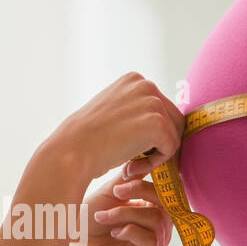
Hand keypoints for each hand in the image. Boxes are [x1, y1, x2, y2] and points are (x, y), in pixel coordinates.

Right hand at [46, 72, 184, 185]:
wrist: (72, 151)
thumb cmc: (86, 140)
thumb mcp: (111, 112)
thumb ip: (134, 111)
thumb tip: (160, 123)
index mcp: (135, 80)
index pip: (162, 109)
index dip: (151, 134)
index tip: (128, 147)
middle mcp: (146, 85)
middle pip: (174, 121)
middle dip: (158, 144)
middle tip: (132, 162)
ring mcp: (153, 102)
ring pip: (174, 136)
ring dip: (155, 156)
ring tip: (130, 165)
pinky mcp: (157, 123)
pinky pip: (171, 149)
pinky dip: (154, 164)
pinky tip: (130, 166)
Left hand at [60, 170, 173, 245]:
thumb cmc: (85, 223)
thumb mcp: (109, 196)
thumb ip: (130, 181)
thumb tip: (149, 161)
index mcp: (151, 216)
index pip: (166, 196)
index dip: (147, 185)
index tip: (123, 180)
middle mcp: (157, 234)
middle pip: (166, 207)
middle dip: (138, 196)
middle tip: (114, 194)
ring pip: (158, 223)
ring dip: (128, 215)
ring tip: (103, 217)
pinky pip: (153, 244)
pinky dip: (132, 233)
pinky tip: (114, 234)